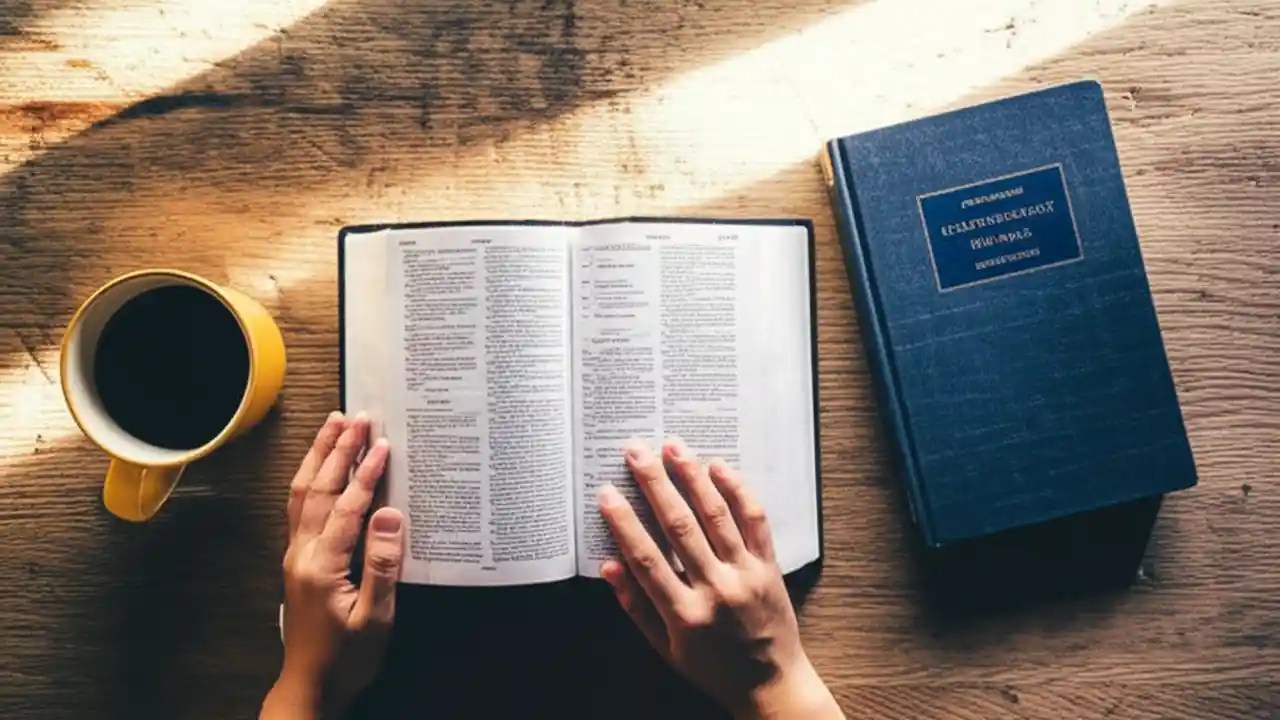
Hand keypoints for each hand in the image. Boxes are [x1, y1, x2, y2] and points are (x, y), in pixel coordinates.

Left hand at [261, 412, 405, 719]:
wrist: (310, 688)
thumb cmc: (347, 659)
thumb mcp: (375, 619)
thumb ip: (382, 566)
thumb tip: (390, 516)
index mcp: (321, 565)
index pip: (347, 507)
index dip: (366, 474)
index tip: (383, 444)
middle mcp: (302, 553)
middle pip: (318, 489)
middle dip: (337, 450)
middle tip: (357, 418)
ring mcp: (295, 556)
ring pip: (302, 493)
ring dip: (319, 456)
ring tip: (333, 425)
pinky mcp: (298, 561)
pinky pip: (300, 507)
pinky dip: (311, 478)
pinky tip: (320, 467)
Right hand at [598, 438, 841, 719]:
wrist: (771, 684)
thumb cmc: (711, 668)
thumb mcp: (664, 648)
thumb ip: (635, 607)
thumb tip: (608, 566)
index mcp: (684, 614)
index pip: (646, 558)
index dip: (623, 522)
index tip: (607, 493)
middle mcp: (716, 589)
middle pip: (679, 526)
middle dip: (654, 484)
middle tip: (635, 452)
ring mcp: (745, 574)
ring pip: (716, 515)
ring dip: (692, 476)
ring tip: (673, 446)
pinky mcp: (769, 566)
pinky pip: (754, 520)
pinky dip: (737, 490)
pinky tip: (718, 467)